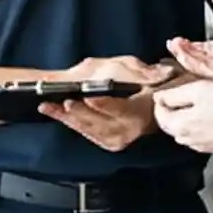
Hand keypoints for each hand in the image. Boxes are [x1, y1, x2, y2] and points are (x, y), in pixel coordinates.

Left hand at [39, 56, 172, 152]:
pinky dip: (68, 121)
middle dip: (81, 112)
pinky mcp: (106, 142)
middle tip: (65, 103)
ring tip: (48, 106)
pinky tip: (53, 112)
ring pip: (89, 129)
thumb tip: (163, 71)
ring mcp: (116, 139)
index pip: (122, 109)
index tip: (89, 97)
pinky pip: (85, 132)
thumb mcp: (138, 70)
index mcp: (139, 111)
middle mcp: (127, 130)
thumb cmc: (139, 82)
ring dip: (67, 118)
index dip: (105, 104)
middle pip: (100, 123)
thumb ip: (143, 71)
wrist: (142, 103)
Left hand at [152, 80, 212, 153]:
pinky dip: (197, 126)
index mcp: (180, 126)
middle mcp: (188, 140)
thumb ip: (175, 95)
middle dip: (170, 111)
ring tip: (192, 104)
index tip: (164, 91)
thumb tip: (159, 97)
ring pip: (185, 132)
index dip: (159, 102)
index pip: (159, 115)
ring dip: (183, 119)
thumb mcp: (199, 90)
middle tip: (175, 96)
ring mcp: (202, 146)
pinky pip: (199, 137)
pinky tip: (207, 116)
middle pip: (170, 125)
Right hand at [167, 0, 212, 87]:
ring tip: (174, 46)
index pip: (198, 46)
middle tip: (171, 42)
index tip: (176, 38)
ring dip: (183, 55)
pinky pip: (201, 70)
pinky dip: (191, 63)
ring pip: (194, 63)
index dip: (186, 43)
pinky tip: (184, 55)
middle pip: (193, 55)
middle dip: (180, 49)